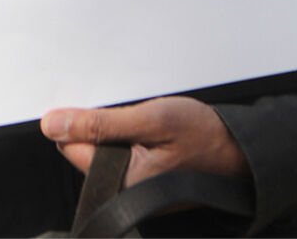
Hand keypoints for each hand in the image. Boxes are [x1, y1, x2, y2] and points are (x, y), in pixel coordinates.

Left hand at [41, 97, 250, 186]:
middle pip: (87, 150)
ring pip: (106, 150)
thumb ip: (100, 124)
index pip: (71, 148)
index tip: (100, 105)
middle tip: (132, 110)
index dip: (80, 121)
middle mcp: (125, 192)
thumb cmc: (205, 135)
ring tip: (146, 118)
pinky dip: (131, 137)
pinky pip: (124, 153)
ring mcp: (136, 188)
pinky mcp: (146, 180)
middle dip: (100, 125)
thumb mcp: (152, 118)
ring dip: (117, 129)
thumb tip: (53, 124)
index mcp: (121, 182)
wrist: (243, 150)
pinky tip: (151, 129)